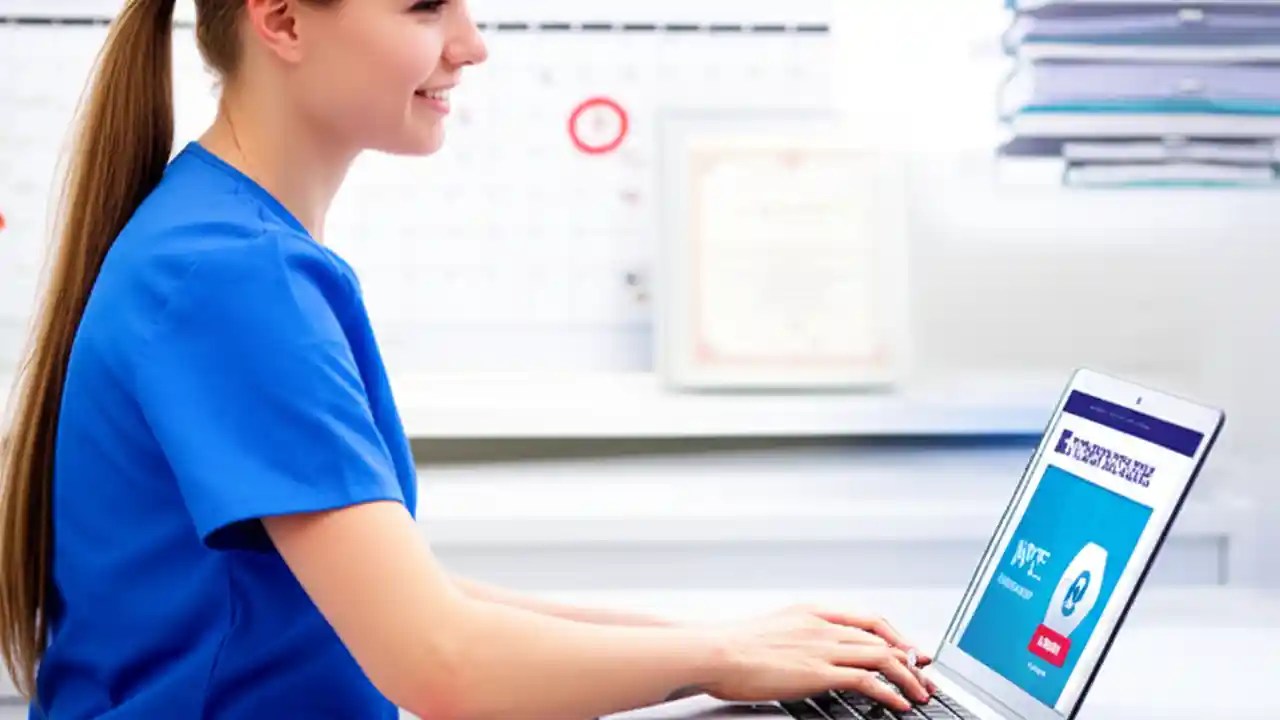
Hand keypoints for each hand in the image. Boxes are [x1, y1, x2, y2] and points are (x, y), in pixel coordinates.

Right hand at [701, 605, 933, 711]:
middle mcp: (823, 626)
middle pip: (882, 639)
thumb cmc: (731, 645)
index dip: (895, 635)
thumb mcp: (770, 630)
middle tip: (925, 675)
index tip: (909, 649)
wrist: (714, 650)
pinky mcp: (819, 672)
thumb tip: (802, 650)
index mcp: (812, 612)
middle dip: (910, 659)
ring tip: (920, 693)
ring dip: (908, 677)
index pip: (868, 619)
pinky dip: (890, 692)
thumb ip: (795, 635)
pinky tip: (899, 703)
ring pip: (883, 657)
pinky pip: (868, 680)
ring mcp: (823, 648)